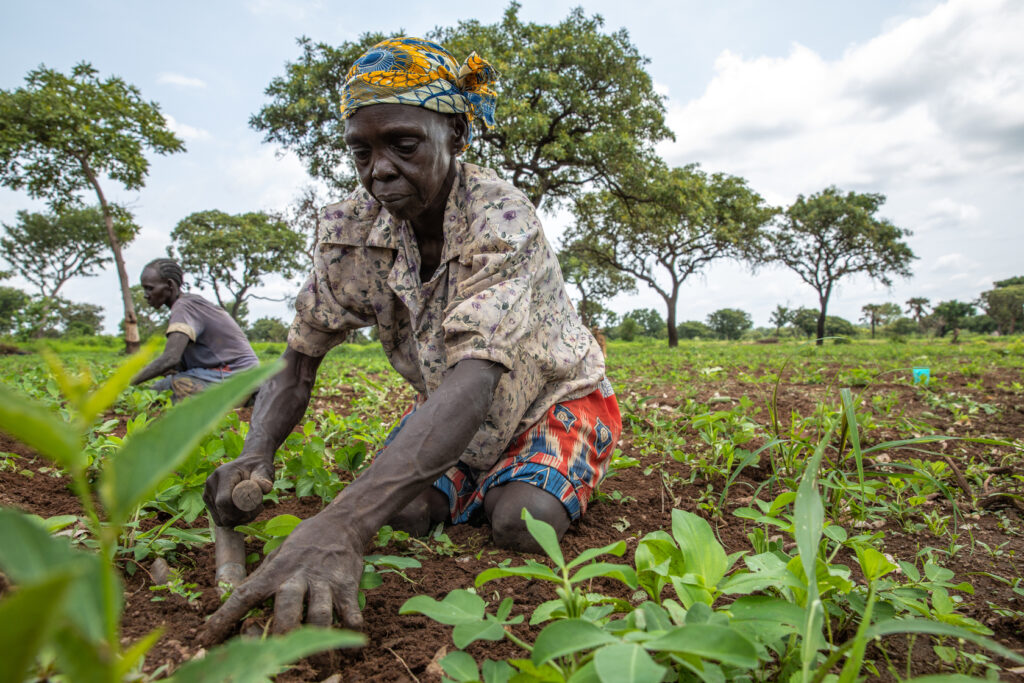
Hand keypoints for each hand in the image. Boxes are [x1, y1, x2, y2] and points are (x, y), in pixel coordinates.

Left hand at [200, 514, 363, 644]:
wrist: (342, 523)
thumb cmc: (304, 544)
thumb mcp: (277, 555)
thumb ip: (259, 579)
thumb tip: (230, 598)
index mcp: (276, 571)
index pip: (244, 595)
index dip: (223, 618)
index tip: (205, 640)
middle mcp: (299, 577)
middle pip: (287, 610)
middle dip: (280, 635)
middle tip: (274, 658)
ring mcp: (325, 583)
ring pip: (320, 616)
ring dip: (317, 644)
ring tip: (317, 667)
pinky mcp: (348, 587)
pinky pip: (351, 615)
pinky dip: (349, 633)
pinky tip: (348, 649)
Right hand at [203, 454, 274, 526]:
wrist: (249, 464)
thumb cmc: (258, 467)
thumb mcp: (264, 470)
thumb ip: (264, 479)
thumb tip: (265, 489)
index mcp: (223, 474)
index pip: (224, 501)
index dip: (240, 511)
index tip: (257, 507)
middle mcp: (211, 483)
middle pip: (222, 514)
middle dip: (242, 517)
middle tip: (258, 508)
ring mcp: (207, 492)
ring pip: (221, 520)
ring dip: (239, 519)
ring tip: (253, 508)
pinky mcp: (208, 500)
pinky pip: (220, 519)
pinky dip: (234, 519)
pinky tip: (246, 510)